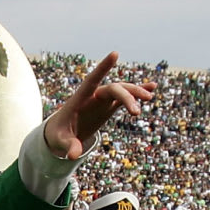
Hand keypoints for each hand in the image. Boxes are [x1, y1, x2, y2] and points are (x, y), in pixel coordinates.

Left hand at [40, 52, 155, 160]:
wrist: (61, 134)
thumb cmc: (57, 135)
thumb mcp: (59, 141)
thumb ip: (68, 146)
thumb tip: (73, 155)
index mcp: (79, 100)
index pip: (91, 80)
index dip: (103, 68)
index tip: (115, 54)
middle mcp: (92, 96)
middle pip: (112, 89)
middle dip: (125, 97)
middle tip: (137, 113)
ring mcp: (101, 100)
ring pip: (121, 91)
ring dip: (135, 93)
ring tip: (149, 98)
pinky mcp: (107, 107)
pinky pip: (124, 98)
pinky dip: (137, 93)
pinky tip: (152, 88)